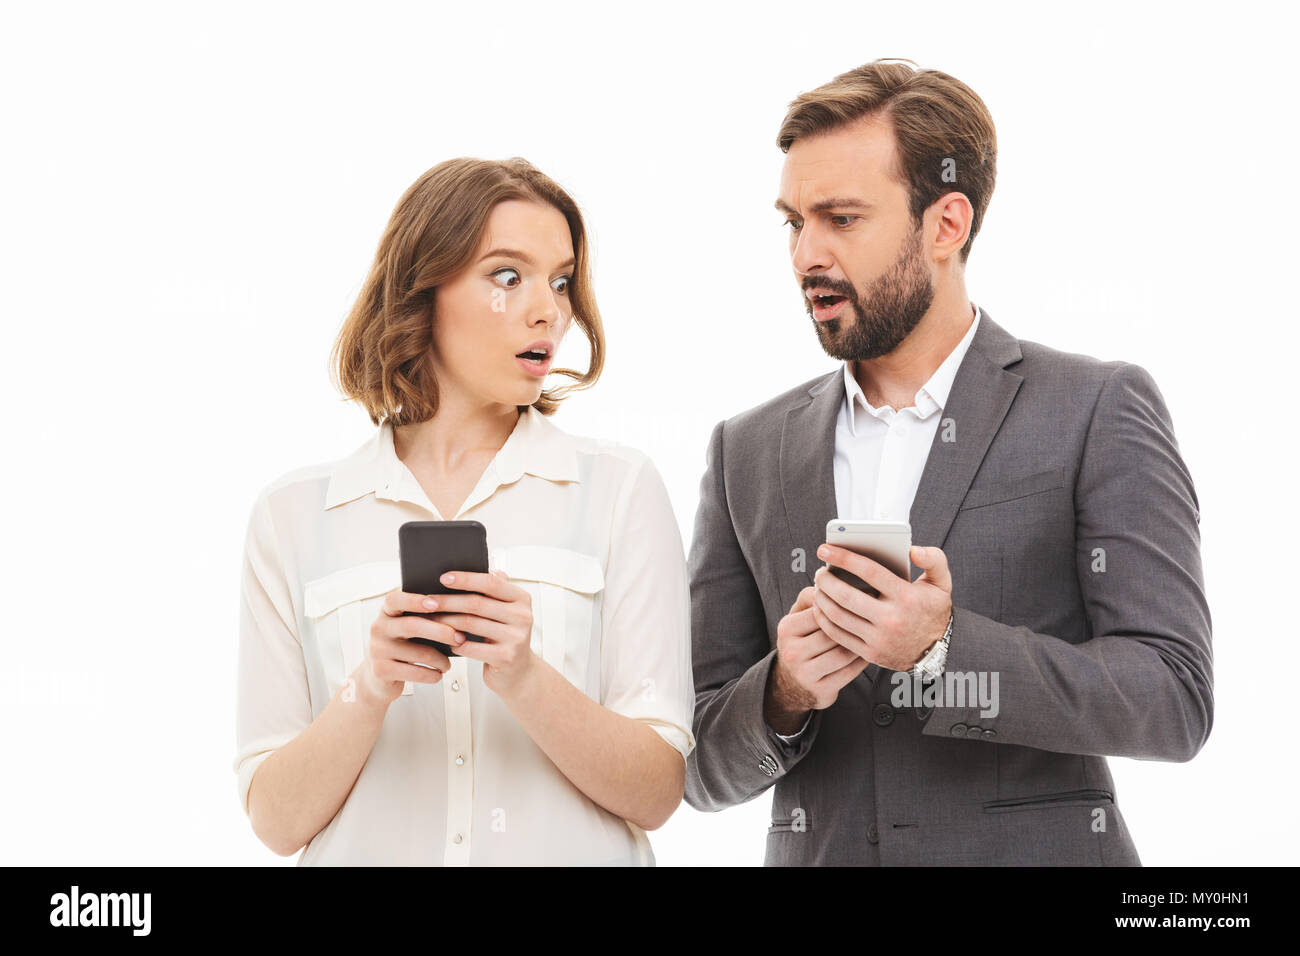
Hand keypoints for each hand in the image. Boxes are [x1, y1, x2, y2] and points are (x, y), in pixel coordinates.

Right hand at [359, 590, 454, 705]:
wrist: (379, 676)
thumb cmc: (403, 646)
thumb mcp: (408, 628)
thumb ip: (424, 617)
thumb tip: (458, 610)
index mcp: (387, 611)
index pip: (396, 599)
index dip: (415, 601)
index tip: (436, 603)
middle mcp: (379, 627)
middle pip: (412, 625)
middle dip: (440, 632)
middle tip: (460, 638)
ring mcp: (378, 650)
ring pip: (418, 653)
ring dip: (440, 660)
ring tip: (448, 664)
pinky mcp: (381, 671)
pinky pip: (414, 672)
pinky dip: (432, 674)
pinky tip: (438, 674)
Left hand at [425, 568, 535, 696]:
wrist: (519, 672)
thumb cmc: (505, 637)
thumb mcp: (504, 611)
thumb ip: (491, 591)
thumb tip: (461, 574)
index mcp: (521, 599)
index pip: (491, 582)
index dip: (465, 579)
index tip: (443, 578)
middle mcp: (522, 616)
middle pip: (477, 603)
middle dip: (448, 601)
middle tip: (428, 601)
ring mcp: (516, 637)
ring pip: (470, 624)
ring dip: (446, 621)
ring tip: (430, 620)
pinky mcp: (506, 657)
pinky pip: (470, 647)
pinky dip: (454, 643)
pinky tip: (445, 641)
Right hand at [767, 586, 870, 728]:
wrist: (792, 685)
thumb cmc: (802, 642)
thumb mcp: (797, 618)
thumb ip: (810, 598)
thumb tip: (832, 578)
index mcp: (786, 628)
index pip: (820, 611)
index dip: (842, 603)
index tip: (861, 597)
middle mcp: (791, 651)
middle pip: (832, 632)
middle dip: (854, 623)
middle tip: (875, 614)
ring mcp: (805, 673)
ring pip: (843, 652)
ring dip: (861, 642)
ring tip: (874, 632)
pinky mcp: (820, 689)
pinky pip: (849, 672)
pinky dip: (861, 661)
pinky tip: (869, 651)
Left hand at [811, 543, 952, 671]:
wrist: (937, 650)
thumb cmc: (933, 610)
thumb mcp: (942, 583)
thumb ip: (934, 559)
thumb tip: (913, 550)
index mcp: (906, 597)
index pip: (868, 571)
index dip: (843, 557)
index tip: (825, 549)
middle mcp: (891, 619)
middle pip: (846, 595)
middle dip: (825, 580)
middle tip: (819, 572)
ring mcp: (879, 638)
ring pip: (838, 616)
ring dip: (821, 599)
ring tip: (818, 587)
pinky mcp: (870, 653)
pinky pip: (838, 635)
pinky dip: (824, 620)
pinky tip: (820, 608)